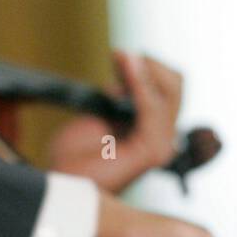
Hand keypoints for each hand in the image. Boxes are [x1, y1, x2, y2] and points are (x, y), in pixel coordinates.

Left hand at [48, 50, 183, 192]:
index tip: (118, 55)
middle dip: (149, 64)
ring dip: (142, 70)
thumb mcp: (95, 118)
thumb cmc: (72, 156)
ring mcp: (160, 145)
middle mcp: (162, 138)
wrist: (60, 181)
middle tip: (120, 54)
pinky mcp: (152, 151)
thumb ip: (115, 101)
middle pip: (176, 87)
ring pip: (168, 93)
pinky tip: (126, 68)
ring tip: (120, 56)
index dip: (145, 68)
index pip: (168, 90)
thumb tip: (124, 82)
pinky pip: (152, 108)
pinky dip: (140, 83)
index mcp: (151, 130)